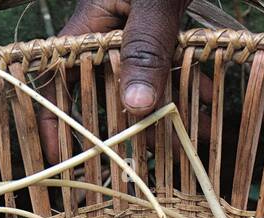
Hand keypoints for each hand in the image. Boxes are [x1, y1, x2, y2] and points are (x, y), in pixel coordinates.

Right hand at [40, 0, 188, 161]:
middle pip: (111, 95)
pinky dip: (190, 84)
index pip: (58, 81)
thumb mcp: (152, 5)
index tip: (59, 157)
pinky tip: (210, 98)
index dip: (54, 121)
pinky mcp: (160, 30)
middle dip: (138, 128)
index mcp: (88, 29)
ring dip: (173, 110)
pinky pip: (170, 67)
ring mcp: (133, 36)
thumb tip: (137, 105)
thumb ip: (145, 49)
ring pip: (145, 86)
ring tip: (203, 131)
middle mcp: (106, 38)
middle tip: (164, 155)